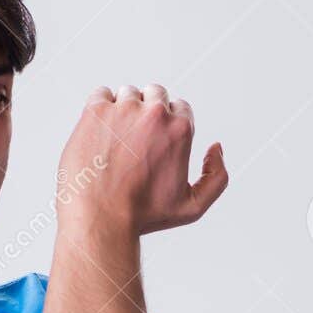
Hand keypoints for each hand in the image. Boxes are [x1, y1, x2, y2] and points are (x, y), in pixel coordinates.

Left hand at [55, 84, 228, 235]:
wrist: (100, 219)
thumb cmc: (143, 216)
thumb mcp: (192, 207)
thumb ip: (217, 177)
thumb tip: (216, 147)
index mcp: (180, 130)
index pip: (180, 107)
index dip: (168, 126)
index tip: (155, 144)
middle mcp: (154, 114)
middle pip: (156, 94)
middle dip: (149, 113)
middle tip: (136, 141)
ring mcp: (123, 109)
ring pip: (128, 93)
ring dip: (124, 110)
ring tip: (116, 141)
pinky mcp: (95, 111)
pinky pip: (101, 93)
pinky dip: (101, 108)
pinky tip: (100, 132)